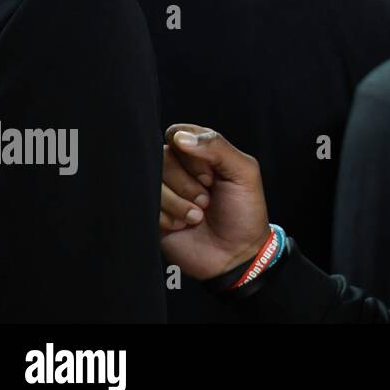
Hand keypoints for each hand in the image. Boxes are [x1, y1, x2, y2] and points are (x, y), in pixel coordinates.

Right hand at [159, 124, 271, 280]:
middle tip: (207, 199)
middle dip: (187, 182)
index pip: (178, 134)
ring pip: (151, 181)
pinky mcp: (151, 214)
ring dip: (178, 202)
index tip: (210, 174)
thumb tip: (179, 136)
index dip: (191, 154)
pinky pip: (145, 205)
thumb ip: (216, 147)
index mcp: (200, 153)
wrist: (236, 254)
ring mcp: (163, 192)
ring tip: (198, 215)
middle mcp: (178, 170)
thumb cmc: (244, 211)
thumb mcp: (243, 172)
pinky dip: (167, 217)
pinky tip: (183, 225)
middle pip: (161, 157)